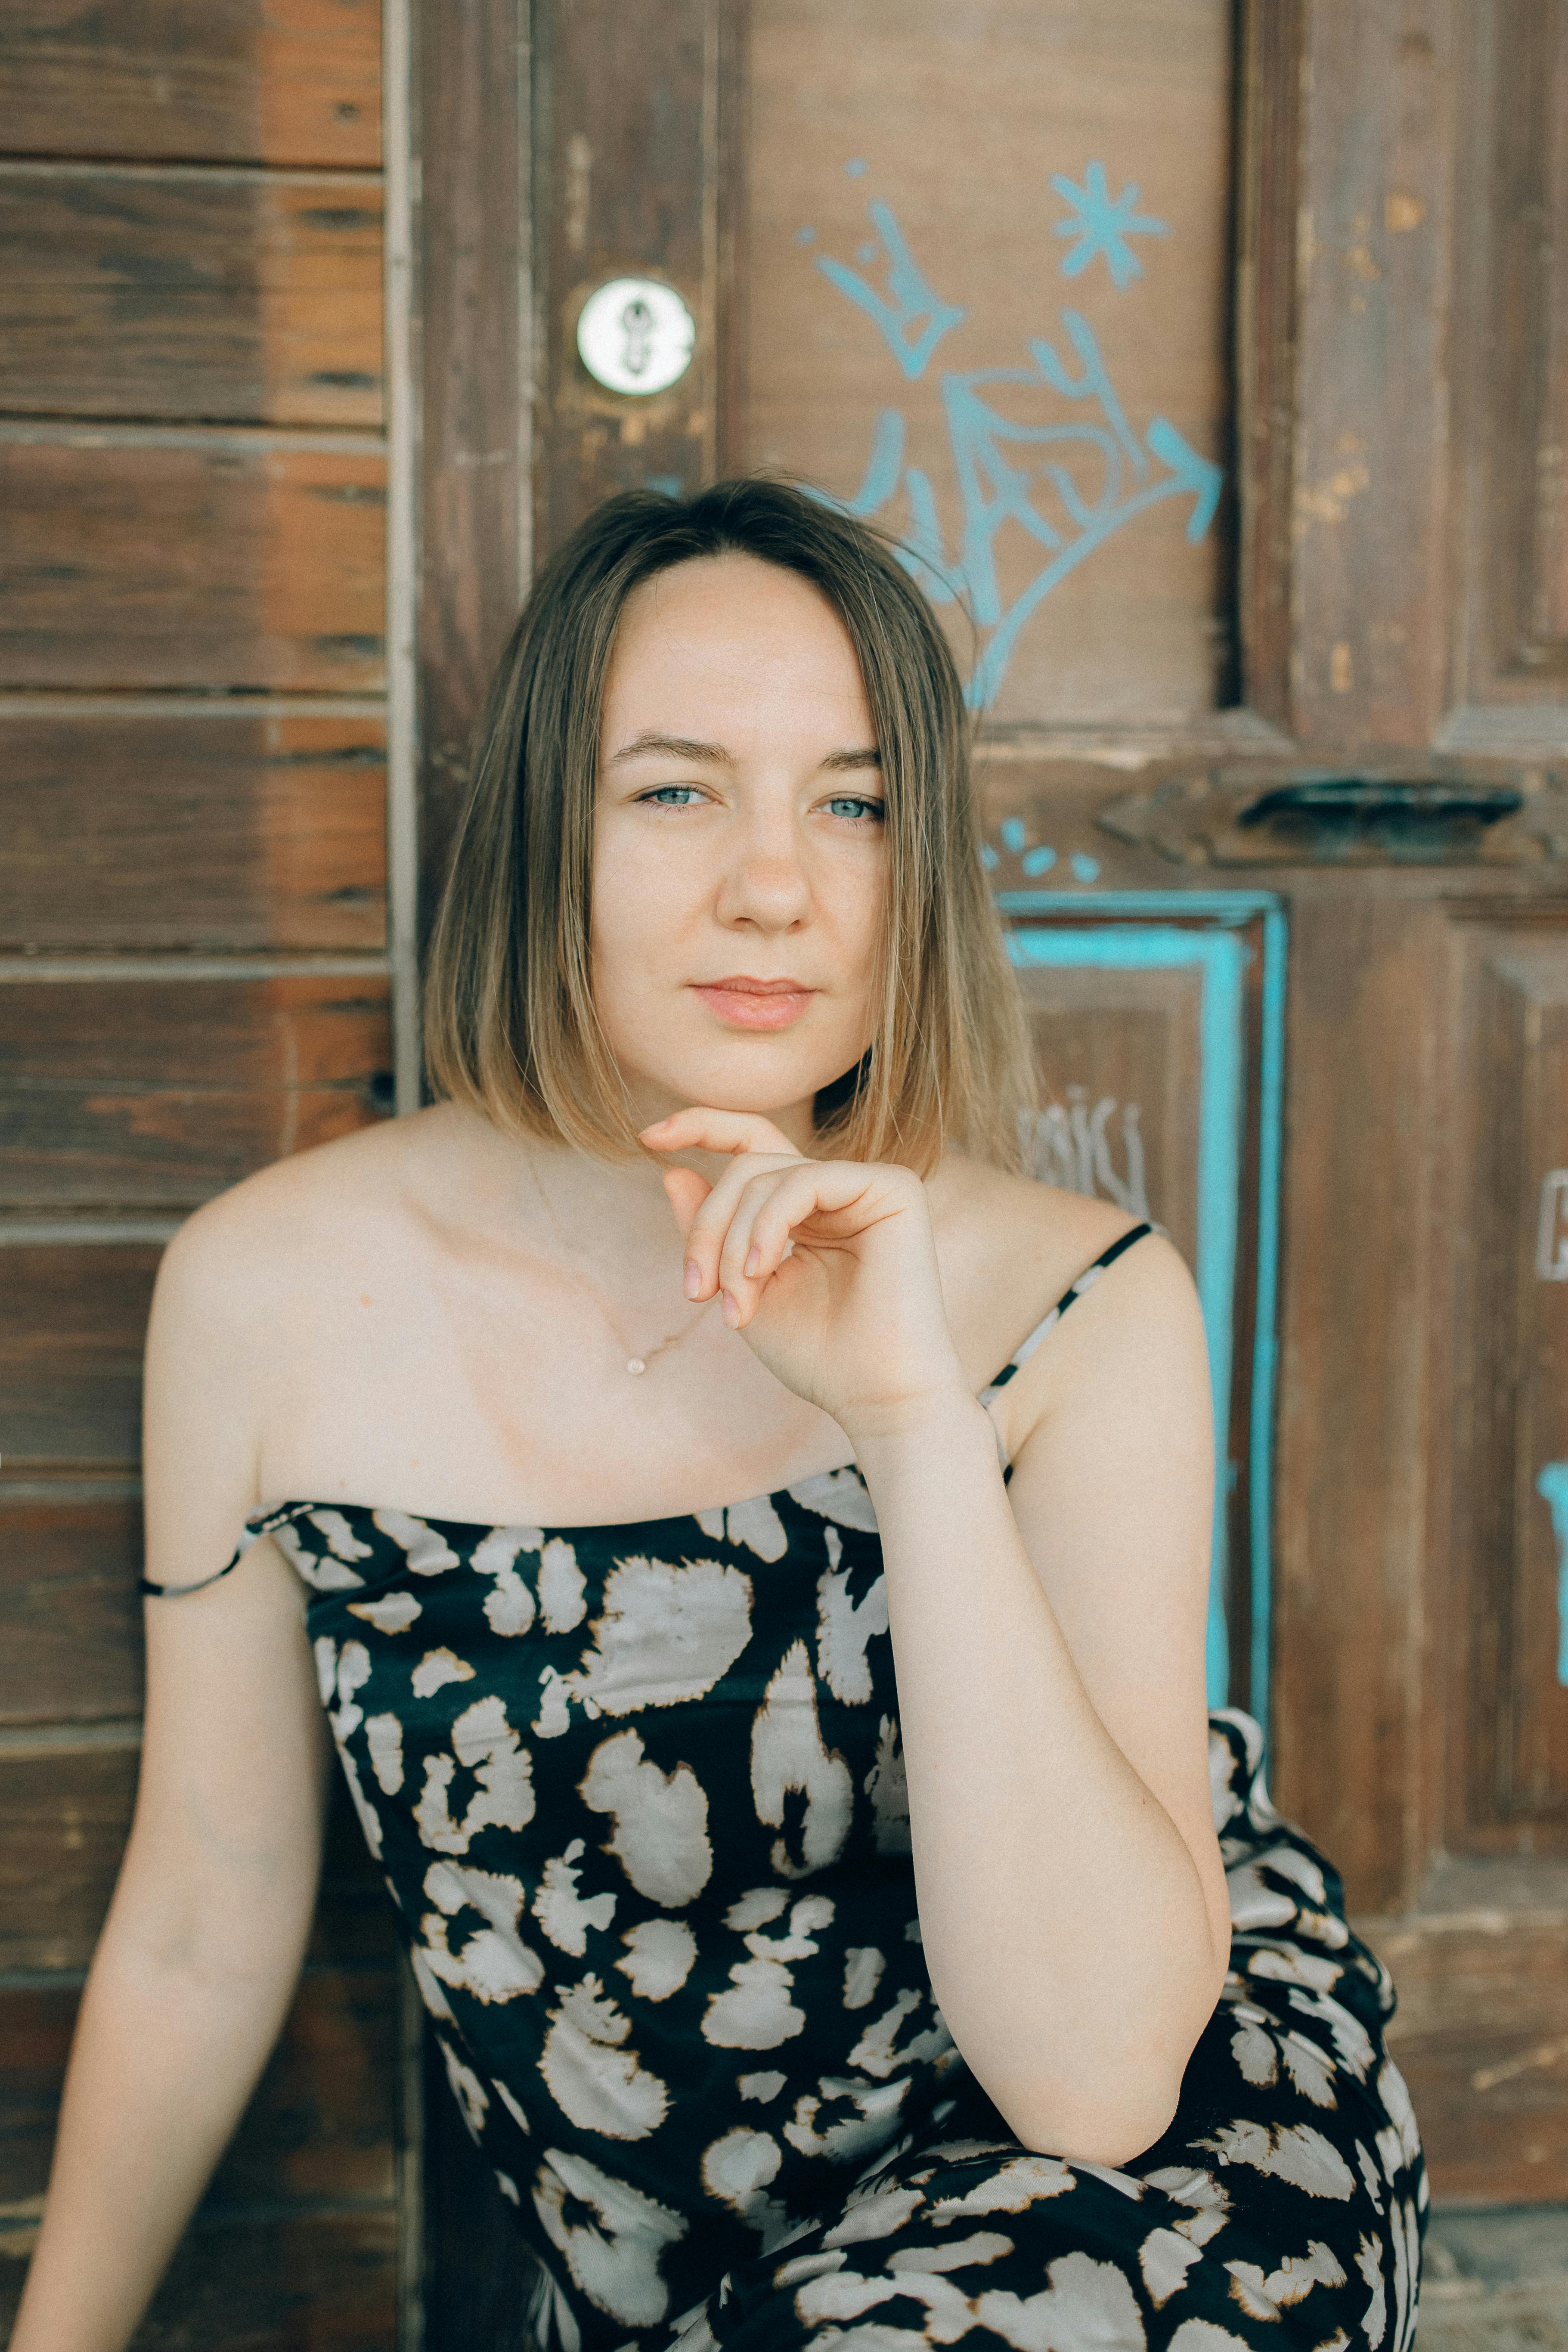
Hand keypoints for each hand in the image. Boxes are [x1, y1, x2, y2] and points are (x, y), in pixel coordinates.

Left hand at [639, 1107, 967, 1435]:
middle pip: (746, 1165)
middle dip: (707, 1226)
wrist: (876, 1396)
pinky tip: (761, 1270)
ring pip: (767, 1175)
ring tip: (735, 1305)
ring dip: (732, 1241)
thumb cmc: (817, 1355)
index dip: (701, 1127)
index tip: (647, 1138)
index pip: (752, 1144)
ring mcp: (867, 1185)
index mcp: (807, 1209)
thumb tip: (671, 1173)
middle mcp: (837, 1190)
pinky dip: (768, 1225)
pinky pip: (803, 1182)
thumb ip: (710, 1232)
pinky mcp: (893, 1189)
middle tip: (695, 1293)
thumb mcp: (740, 1288)